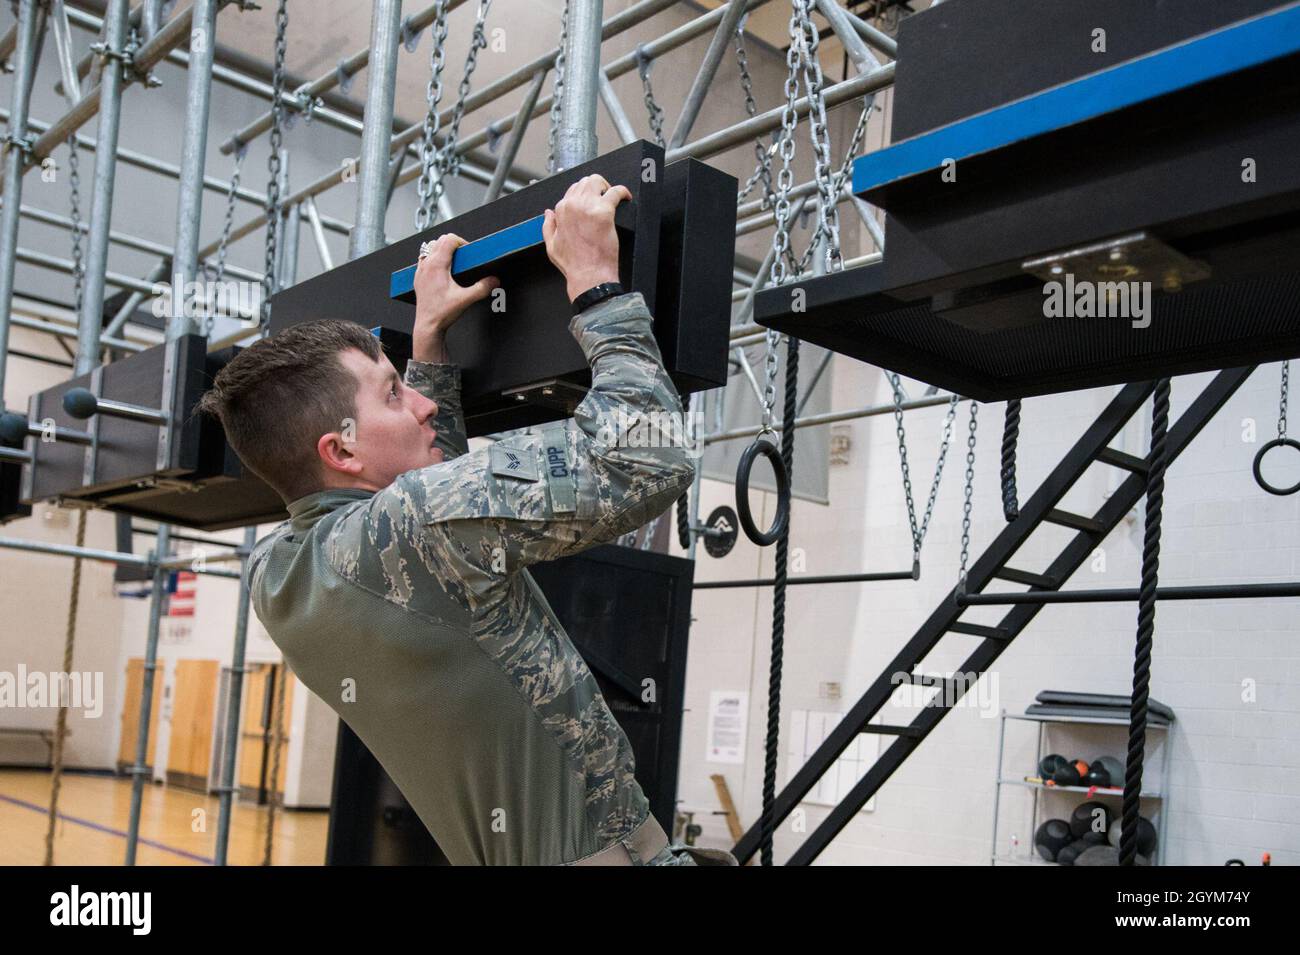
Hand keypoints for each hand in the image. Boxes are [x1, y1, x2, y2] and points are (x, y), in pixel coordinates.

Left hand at [412, 233, 498, 362]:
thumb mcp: (466, 300)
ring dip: (441, 249)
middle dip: (453, 244)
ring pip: (429, 247)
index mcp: (437, 265)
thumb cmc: (442, 313)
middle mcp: (426, 264)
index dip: (462, 242)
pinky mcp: (418, 278)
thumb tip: (495, 280)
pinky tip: (441, 270)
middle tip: (464, 256)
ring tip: (453, 261)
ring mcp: (420, 270)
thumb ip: (482, 288)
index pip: (449, 239)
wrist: (427, 326)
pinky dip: (433, 258)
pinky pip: (424, 259)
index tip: (469, 252)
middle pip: (439, 240)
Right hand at [542, 175, 631, 302]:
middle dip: (596, 187)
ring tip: (612, 197)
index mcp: (561, 211)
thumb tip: (548, 213)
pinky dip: (622, 192)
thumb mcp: (551, 246)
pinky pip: (616, 192)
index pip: (572, 190)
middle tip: (604, 198)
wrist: (589, 275)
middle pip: (585, 182)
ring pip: (598, 181)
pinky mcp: (604, 212)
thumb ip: (548, 226)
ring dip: (606, 187)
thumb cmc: (574, 264)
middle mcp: (572, 205)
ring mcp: (588, 207)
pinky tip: (625, 197)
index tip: (592, 202)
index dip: (584, 195)